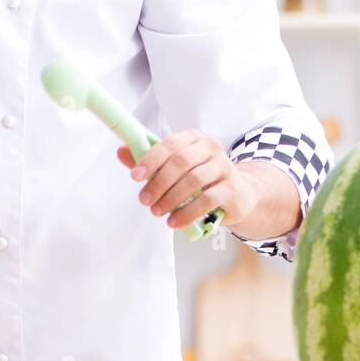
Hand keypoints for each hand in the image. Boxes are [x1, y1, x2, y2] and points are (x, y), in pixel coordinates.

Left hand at [116, 130, 257, 231]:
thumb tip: (121, 151)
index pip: (170, 144)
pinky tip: (174, 222)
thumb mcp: (177, 166)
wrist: (238, 193)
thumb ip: (151, 161)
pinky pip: (207, 200)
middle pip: (181, 162)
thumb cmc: (202, 177)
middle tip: (144, 200)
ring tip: (157, 212)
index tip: (135, 176)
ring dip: (171, 199)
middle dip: (158, 183)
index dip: (151, 159)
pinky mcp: (231, 188)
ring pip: (193, 181)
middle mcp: (211, 148)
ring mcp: (224, 167)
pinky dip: (187, 213)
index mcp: (194, 138)